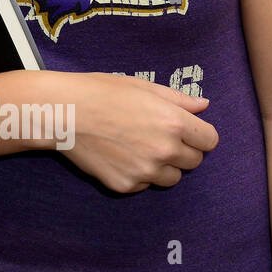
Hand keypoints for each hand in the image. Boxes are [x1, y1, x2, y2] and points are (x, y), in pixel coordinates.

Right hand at [52, 72, 217, 192]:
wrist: (61, 112)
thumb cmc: (98, 92)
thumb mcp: (141, 86)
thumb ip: (178, 100)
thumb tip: (204, 107)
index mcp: (173, 122)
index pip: (210, 140)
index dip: (198, 134)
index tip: (184, 131)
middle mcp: (164, 149)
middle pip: (194, 161)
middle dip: (181, 150)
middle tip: (154, 137)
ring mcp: (145, 171)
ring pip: (172, 178)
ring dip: (162, 166)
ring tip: (136, 148)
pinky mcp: (125, 185)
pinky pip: (143, 185)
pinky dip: (136, 175)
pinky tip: (118, 156)